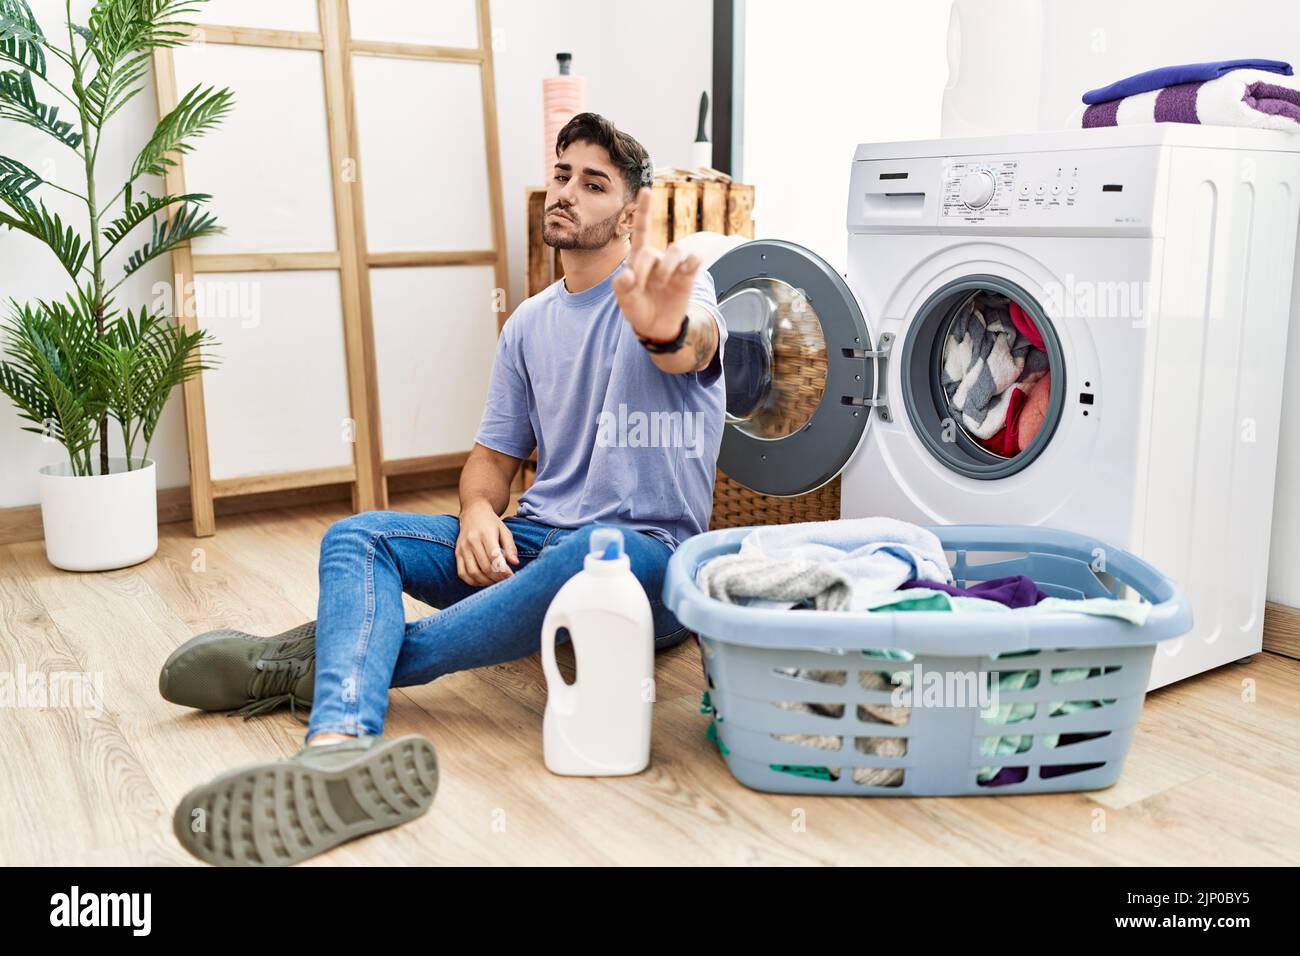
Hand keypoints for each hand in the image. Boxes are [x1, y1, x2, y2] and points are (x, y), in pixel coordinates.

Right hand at [456, 501, 518, 585]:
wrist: (473, 513)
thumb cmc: (492, 524)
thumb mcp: (505, 531)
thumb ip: (510, 547)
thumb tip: (515, 563)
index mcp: (486, 534)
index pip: (494, 556)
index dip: (503, 570)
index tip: (511, 576)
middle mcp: (472, 541)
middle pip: (484, 566)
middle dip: (497, 577)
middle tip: (505, 580)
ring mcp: (462, 548)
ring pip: (473, 572)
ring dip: (486, 581)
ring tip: (495, 581)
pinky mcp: (457, 553)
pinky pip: (462, 573)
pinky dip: (473, 581)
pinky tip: (483, 581)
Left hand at [613, 186, 701, 340]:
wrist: (657, 327)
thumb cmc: (638, 309)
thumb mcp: (625, 301)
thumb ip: (622, 288)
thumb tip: (626, 275)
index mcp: (638, 259)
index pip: (641, 230)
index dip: (644, 210)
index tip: (646, 189)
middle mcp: (657, 258)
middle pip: (651, 250)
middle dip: (643, 270)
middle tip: (639, 288)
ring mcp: (674, 266)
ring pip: (676, 249)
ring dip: (667, 268)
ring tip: (663, 284)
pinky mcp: (689, 274)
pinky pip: (695, 259)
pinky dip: (691, 264)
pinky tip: (685, 274)